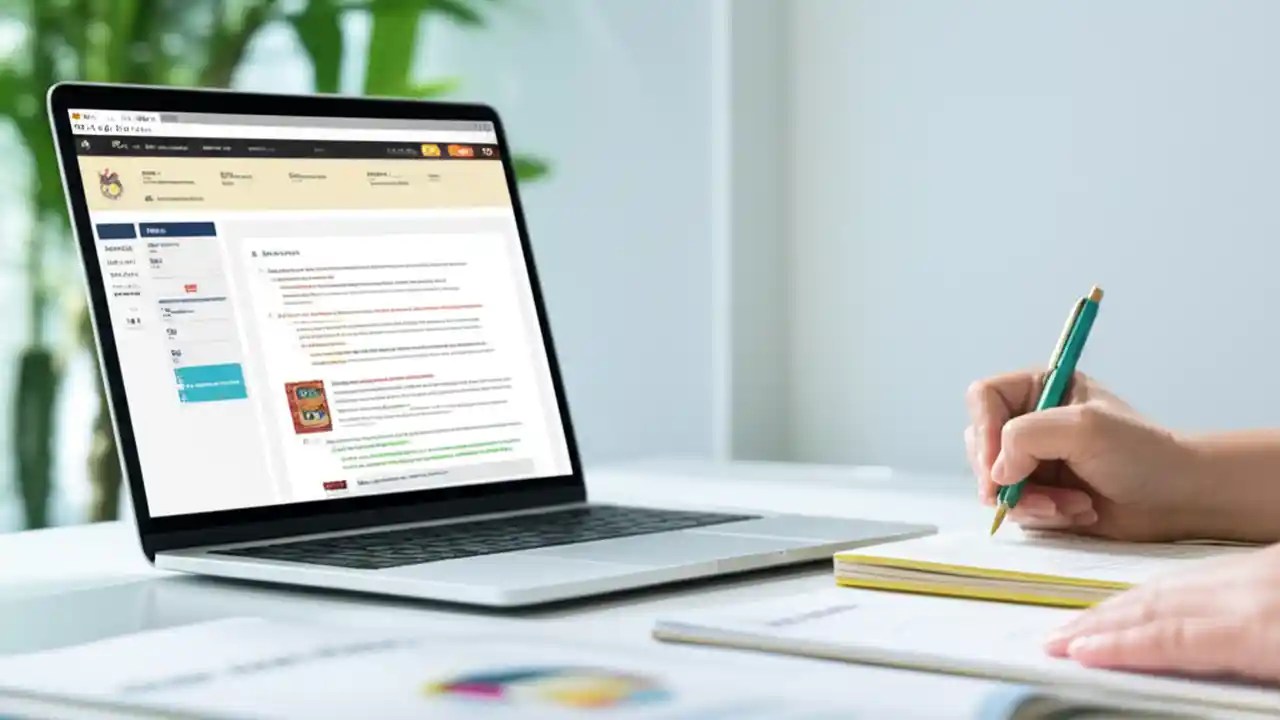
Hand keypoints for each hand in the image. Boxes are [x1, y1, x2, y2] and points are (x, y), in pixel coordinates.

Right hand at [964, 371, 1202, 540]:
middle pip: (980, 443)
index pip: (983, 398)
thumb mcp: (1083, 428)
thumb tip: (997, 473)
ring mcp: (1033, 460)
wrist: (1178, 500)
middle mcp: (1031, 421)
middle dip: (1005, 476)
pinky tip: (1079, 512)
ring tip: (1071, 505)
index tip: (1000, 467)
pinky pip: (1016, 507)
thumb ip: (1026, 436)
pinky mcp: (1040, 494)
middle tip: (1025, 495)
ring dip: (1030, 501)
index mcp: (1040, 388)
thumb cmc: (1142, 454)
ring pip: (995, 483)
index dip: (985, 430)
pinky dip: (1043, 515)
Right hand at [1043, 544, 1279, 682]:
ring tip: (1081, 621)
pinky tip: (1140, 598)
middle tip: (1054, 637)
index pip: (1172, 639)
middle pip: (1158, 604)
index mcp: (1261, 631)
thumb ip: (1236, 673)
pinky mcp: (1268, 561)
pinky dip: (1155, 587)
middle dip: (1099, 621)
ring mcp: (1258, 571)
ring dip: (1118, 603)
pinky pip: (1196, 572)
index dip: (1119, 647)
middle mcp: (1251, 592)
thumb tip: (1171, 663)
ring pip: (1171, 583)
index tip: (1075, 653)